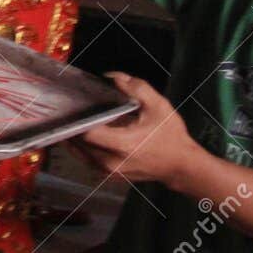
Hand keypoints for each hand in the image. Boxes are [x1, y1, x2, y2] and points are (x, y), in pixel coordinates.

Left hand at [69, 72, 204, 188]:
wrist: (181, 166)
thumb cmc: (170, 136)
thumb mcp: (158, 106)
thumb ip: (136, 88)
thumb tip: (112, 77)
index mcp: (121, 144)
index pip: (86, 132)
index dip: (77, 116)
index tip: (73, 102)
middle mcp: (110, 161)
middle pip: (78, 142)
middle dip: (74, 124)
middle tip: (71, 107)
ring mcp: (108, 172)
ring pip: (79, 152)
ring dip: (75, 136)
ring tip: (76, 118)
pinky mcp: (108, 176)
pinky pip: (86, 160)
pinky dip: (82, 147)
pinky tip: (86, 132)